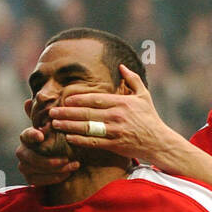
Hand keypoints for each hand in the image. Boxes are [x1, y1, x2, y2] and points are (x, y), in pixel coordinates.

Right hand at [16, 125, 76, 184]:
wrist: (59, 161)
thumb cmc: (57, 142)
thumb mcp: (56, 131)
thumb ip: (51, 121)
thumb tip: (39, 105)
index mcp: (27, 137)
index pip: (27, 135)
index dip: (33, 135)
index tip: (41, 136)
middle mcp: (22, 152)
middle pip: (33, 158)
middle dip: (51, 160)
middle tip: (67, 158)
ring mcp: (24, 166)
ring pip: (38, 169)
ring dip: (58, 169)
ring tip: (74, 165)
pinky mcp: (29, 179)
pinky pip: (41, 181)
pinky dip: (56, 178)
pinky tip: (68, 173)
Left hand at [49, 65, 174, 160]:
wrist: (159, 142)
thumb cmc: (150, 118)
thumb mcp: (144, 95)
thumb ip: (133, 79)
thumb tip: (121, 66)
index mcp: (122, 102)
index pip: (96, 99)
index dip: (79, 99)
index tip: (66, 99)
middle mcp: (117, 116)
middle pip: (87, 113)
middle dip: (67, 112)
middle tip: (52, 111)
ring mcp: (115, 132)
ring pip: (87, 128)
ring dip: (69, 126)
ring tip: (55, 124)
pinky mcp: (115, 145)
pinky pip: (94, 142)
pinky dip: (80, 140)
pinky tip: (68, 137)